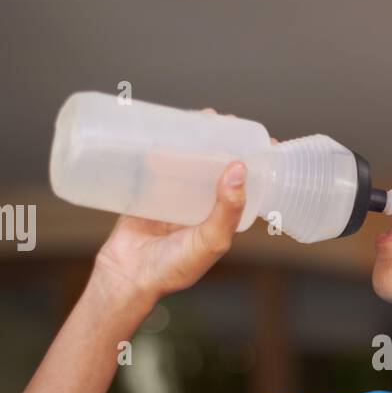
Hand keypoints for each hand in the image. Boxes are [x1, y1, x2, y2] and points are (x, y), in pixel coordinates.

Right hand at [92, 109, 278, 305]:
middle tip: (228, 121)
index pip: (247, 184)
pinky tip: (169, 126)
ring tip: (203, 118)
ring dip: (198, 138)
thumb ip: (227, 210)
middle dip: (226, 142)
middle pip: (219, 164)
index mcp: (223, 217)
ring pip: (191, 159)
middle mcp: (203, 204)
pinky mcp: (150, 189)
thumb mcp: (211, 241)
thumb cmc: (174, 268)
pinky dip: (165, 144)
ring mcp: (176, 195)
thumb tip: (240, 169)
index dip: (257, 162)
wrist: (127, 275)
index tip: (265, 140)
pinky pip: (160, 162)